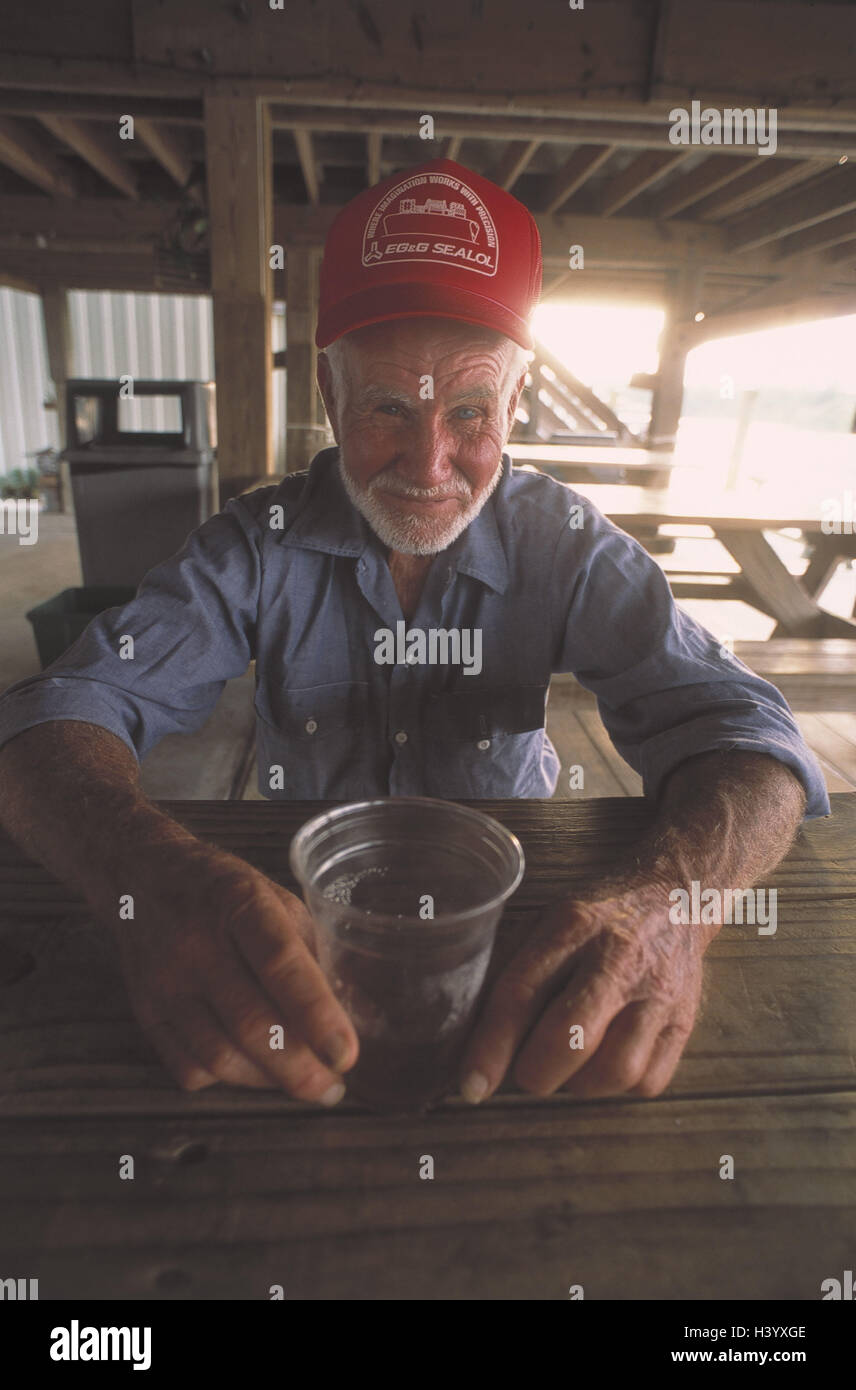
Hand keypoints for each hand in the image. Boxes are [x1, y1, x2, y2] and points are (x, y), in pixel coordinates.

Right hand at [104, 842, 358, 1101]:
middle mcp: (196, 943)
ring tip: (301, 1080)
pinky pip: (190, 1069)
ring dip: (268, 1080)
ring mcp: (165, 982)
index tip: (346, 1055)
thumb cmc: (222, 890)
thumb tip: (353, 1013)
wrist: (141, 878)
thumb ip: (310, 951)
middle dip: (299, 1069)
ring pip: (220, 1057)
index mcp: (240, 904)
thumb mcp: (274, 899)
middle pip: (251, 1024)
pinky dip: (229, 1080)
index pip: (281, 964)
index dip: (317, 1014)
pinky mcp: (146, 1012)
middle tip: (332, 1087)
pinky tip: (253, 1067)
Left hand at [457, 885, 704, 1101]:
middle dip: (537, 1071)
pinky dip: (620, 1084)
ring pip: (615, 1070)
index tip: (472, 1085)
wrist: (674, 898)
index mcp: (570, 926)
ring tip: (574, 1060)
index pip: (521, 992)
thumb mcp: (543, 926)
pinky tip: (608, 1057)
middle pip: (571, 1037)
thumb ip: (504, 975)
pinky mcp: (684, 1021)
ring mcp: (656, 991)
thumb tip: (461, 1042)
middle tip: (529, 1070)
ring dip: (582, 1082)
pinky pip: (647, 1082)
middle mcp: (617, 957)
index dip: (491, 1046)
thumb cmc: (594, 922)